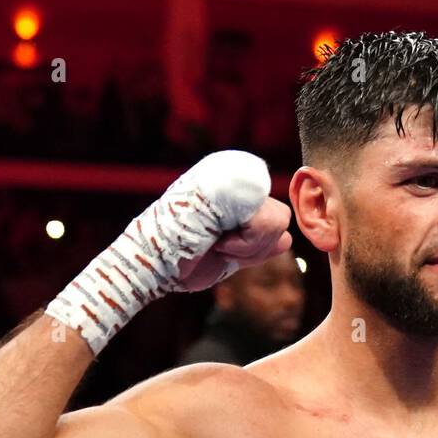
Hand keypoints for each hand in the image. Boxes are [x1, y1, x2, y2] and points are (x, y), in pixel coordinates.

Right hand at [45, 150, 281, 353]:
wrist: (149, 264)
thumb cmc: (181, 260)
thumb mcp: (228, 252)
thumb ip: (257, 244)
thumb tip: (288, 239)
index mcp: (231, 186)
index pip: (272, 215)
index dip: (254, 242)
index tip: (221, 247)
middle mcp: (233, 174)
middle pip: (281, 217)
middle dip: (254, 245)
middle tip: (218, 245)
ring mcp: (234, 175)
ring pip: (279, 219)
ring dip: (249, 244)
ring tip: (215, 241)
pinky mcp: (234, 183)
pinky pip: (269, 222)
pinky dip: (246, 243)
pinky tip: (217, 240)